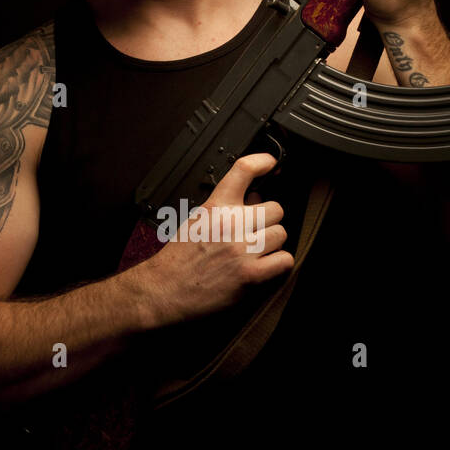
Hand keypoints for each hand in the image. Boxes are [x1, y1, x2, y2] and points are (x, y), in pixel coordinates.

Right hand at [134, 152, 294, 325]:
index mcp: (215, 207)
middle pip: (275, 209)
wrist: (165, 288)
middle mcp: (230, 223)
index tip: (270, 163)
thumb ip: (225, 208)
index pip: (244, 170)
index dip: (262, 161)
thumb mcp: (197, 220)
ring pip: (281, 234)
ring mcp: (242, 249)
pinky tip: (266, 266)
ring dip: (273, 243)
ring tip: (258, 251)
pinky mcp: (250, 274)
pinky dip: (279, 264)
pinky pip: (284, 260)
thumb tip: (256, 198)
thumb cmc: (179, 258)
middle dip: (269, 220)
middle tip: (257, 231)